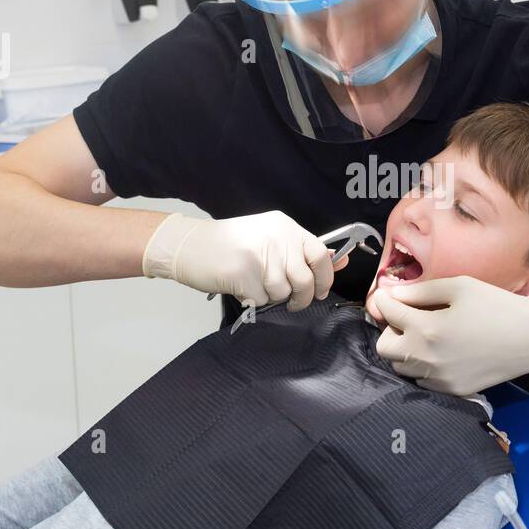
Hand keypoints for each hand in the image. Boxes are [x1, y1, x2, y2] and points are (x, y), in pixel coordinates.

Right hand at [142, 210, 341, 310]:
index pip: (319, 254)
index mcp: (285, 227)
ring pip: (283, 293)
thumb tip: (339, 261)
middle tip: (295, 301)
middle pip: (305, 280)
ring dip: (273, 297)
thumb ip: (301, 251)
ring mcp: (260, 256)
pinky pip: (261, 300)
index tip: (321, 289)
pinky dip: (254, 300)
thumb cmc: (230, 245)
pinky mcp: (245, 274)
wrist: (190, 245)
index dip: (325, 276)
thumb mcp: (269, 239)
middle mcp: (276, 238)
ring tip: (257, 286)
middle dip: (302, 297)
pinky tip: (242, 287)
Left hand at [371, 276, 528, 394]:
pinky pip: (423, 380)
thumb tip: (393, 294)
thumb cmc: (498, 306)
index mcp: (427, 328)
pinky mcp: (452, 390)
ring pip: (402, 367)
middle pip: (384, 347)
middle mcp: (427, 358)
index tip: (390, 297)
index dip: (386, 301)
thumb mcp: (459, 286)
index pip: (387, 313)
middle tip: (410, 318)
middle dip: (391, 330)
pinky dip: (425, 366)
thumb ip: (421, 291)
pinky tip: (444, 351)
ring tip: (429, 334)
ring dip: (406, 349)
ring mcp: (439, 379)